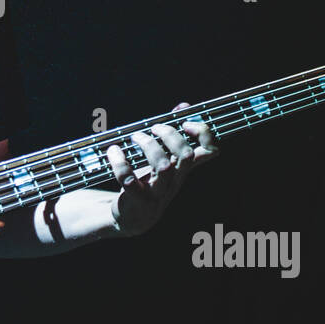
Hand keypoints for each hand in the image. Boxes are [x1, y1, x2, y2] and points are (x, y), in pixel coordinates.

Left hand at [106, 102, 218, 236]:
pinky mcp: (138, 200)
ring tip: (134, 137)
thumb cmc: (147, 182)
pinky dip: (119, 162)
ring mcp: (158, 193)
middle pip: (186, 155)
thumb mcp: (162, 159)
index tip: (185, 122)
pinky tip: (113, 151)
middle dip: (170, 135)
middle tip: (153, 128)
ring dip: (147, 146)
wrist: (129, 218)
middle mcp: (175, 181)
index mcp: (183, 169)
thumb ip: (172, 133)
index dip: (204, 132)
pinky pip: (129, 180)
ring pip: (163, 167)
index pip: (211, 151)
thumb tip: (184, 106)